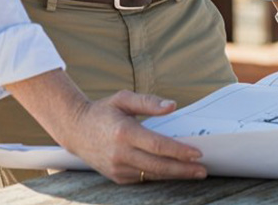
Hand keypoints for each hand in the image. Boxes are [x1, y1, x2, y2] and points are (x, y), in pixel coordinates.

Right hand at [62, 91, 207, 183]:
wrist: (75, 130)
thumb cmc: (102, 111)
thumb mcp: (124, 98)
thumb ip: (149, 102)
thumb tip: (172, 106)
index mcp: (124, 132)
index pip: (157, 145)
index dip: (179, 151)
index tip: (197, 153)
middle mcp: (120, 153)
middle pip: (158, 165)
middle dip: (183, 169)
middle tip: (203, 170)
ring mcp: (117, 168)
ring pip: (152, 175)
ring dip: (175, 175)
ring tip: (194, 173)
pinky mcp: (116, 177)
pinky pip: (143, 178)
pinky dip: (159, 176)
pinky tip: (173, 172)